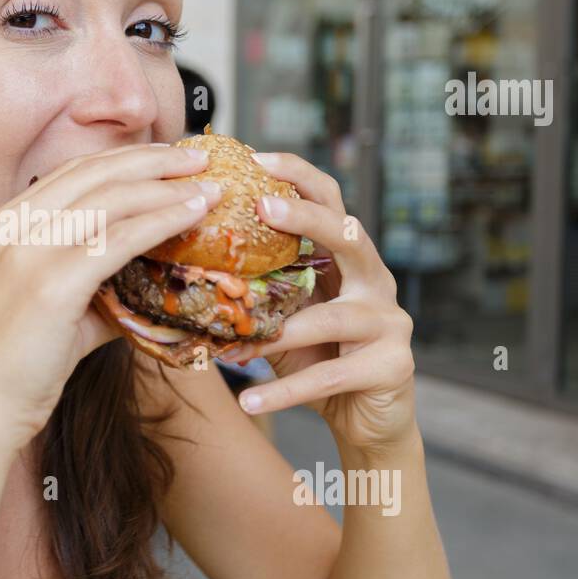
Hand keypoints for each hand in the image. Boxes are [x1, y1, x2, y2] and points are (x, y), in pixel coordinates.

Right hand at [0, 142, 222, 453]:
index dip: (124, 159)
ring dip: (167, 188)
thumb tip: (148, 287)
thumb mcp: (49, 312)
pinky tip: (192, 217)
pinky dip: (163, 221)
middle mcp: (13, 227)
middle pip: (95, 173)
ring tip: (208, 187)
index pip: (72, 172)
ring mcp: (29, 252)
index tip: (165, 158)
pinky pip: (120, 238)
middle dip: (153, 159)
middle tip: (197, 159)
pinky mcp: (51, 284)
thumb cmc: (9, 372)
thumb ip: (96, 291)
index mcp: (4, 224)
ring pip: (113, 198)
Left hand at [221, 153, 415, 454]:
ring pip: (332, 316)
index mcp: (349, 260)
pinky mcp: (393, 366)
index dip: (298, 175)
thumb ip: (255, 289)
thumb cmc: (317, 359)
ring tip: (234, 347)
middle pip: (349, 234)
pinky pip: (331, 376)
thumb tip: (184, 265)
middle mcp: (376, 281)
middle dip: (306, 217)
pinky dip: (285, 391)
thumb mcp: (283, 317)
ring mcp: (390, 322)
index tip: (255, 157)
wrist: (366, 420)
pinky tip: (249, 402)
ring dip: (280, 332)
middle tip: (262, 205)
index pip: (330, 201)